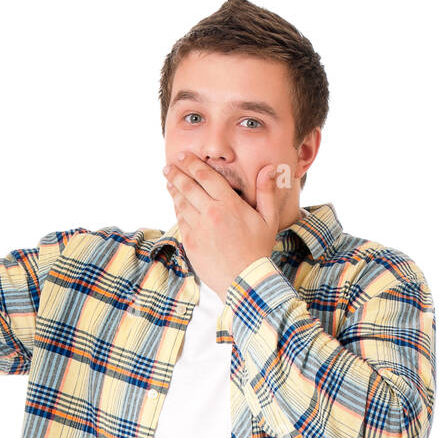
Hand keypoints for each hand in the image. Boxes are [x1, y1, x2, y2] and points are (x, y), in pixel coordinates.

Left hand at [163, 151, 283, 299]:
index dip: (192, 164)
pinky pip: (180, 221)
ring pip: (181, 203)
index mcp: (228, 204)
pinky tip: (176, 203)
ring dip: (174, 189)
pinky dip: (177, 209)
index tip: (183, 156)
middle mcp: (210, 214)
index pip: (205, 176)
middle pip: (188, 187)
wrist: (244, 281)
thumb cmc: (258, 250)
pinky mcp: (190, 243)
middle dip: (177, 173)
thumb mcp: (268, 220)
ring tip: (169, 180)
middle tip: (169, 165)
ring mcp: (197, 229)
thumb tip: (269, 168)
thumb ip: (266, 192)